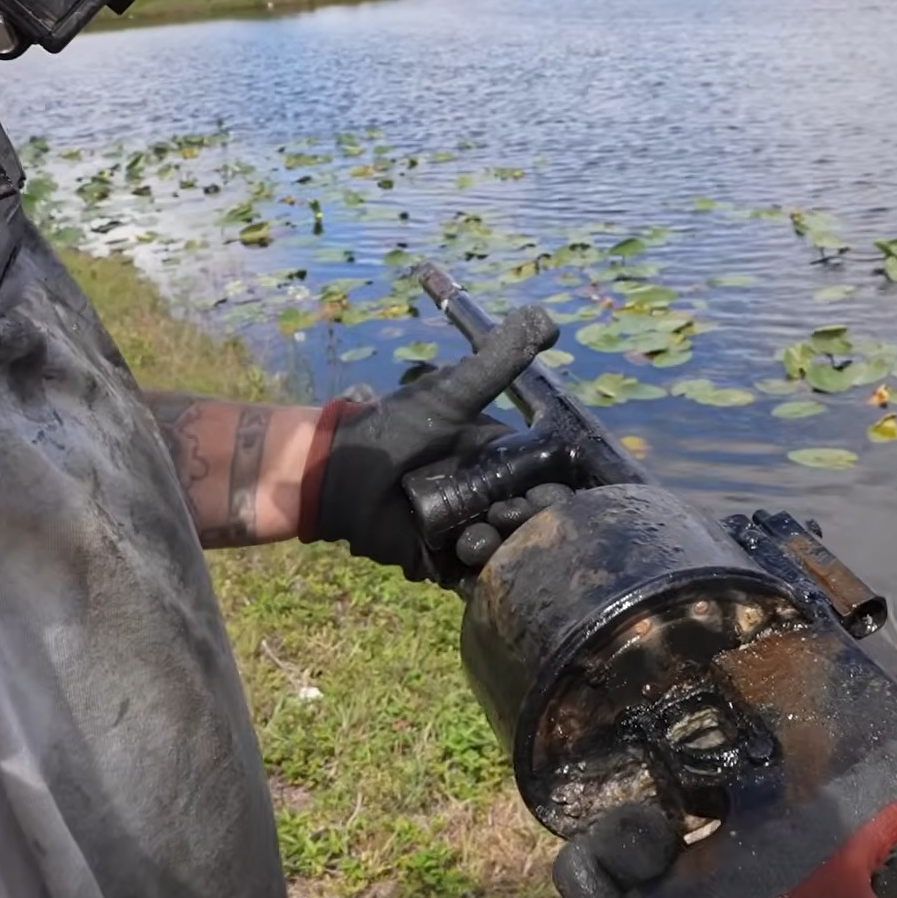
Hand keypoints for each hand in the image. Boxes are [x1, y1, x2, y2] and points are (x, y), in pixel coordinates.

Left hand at [299, 306, 556, 581]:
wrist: (338, 474)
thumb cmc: (394, 428)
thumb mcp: (452, 395)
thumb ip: (498, 363)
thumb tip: (547, 319)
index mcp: (503, 462)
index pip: (549, 482)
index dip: (558, 491)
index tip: (552, 492)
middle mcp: (493, 498)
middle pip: (532, 521)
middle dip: (528, 522)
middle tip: (505, 514)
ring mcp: (471, 532)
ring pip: (507, 552)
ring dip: (498, 547)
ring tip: (471, 536)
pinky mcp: (445, 564)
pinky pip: (474, 578)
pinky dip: (475, 575)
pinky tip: (463, 557)